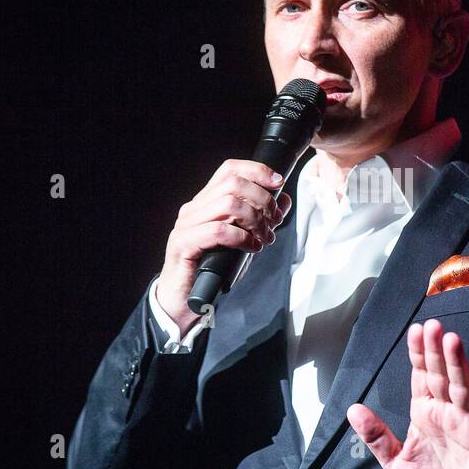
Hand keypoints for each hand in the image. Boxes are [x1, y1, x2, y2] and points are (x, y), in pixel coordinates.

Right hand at [155, 159, 291, 333]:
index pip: (229, 169)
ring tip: (264, 238)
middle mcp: (194, 208)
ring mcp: (186, 225)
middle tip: (274, 221)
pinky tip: (250, 247)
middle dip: (262, 200)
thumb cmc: (213, 268)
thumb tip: (284, 200)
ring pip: (228, 204)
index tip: (278, 182)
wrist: (185, 300)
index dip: (256, 170)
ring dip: (255, 220)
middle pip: (232, 183)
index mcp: (206, 202)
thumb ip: (262, 218)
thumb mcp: (245, 238)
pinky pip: (218, 230)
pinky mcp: (183, 244)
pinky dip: (241, 237)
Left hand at [347, 318, 468, 468]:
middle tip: (432, 325)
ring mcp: (468, 420)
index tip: (416, 330)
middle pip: (441, 374)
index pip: (421, 375)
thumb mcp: (396, 462)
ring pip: (463, 385)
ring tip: (452, 339)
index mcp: (425, 411)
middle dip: (436, 351)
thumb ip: (376, 437)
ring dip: (458, 363)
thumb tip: (351, 410)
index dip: (419, 353)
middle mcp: (447, 410)